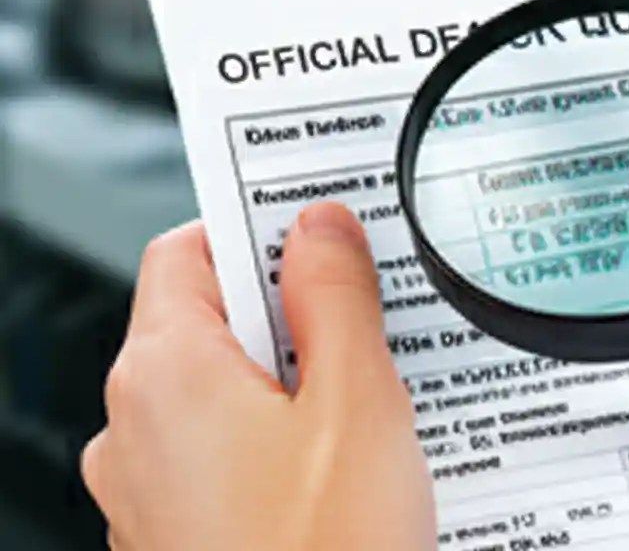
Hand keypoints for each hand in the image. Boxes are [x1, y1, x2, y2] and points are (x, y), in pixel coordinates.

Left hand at [81, 202, 433, 549]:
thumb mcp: (355, 404)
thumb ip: (334, 298)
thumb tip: (319, 226)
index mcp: (164, 374)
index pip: (191, 249)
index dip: (261, 229)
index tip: (325, 229)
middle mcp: (134, 427)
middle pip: (211, 320)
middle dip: (294, 311)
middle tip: (373, 319)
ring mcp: (149, 487)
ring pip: (224, 390)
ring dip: (294, 379)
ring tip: (374, 399)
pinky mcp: (177, 531)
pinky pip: (224, 451)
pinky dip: (278, 437)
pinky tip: (344, 463)